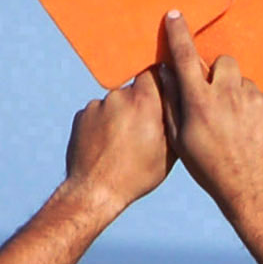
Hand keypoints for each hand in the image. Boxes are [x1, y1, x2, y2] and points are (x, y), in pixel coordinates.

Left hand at [61, 74, 170, 213]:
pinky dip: (105, 125)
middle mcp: (119, 96)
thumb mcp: (170, 151)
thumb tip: (181, 98)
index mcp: (144, 102)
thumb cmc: (138, 174)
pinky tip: (109, 146)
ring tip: (125, 144)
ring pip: (117, 103)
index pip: (155, 73)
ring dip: (122, 116)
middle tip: (146, 130)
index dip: (162, 83)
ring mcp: (97, 105)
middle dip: (142, 105)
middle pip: (136, 90)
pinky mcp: (81, 115)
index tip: (166, 96)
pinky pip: (99, 114)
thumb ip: (176, 119)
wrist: (95, 190)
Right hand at [158, 9, 262, 222]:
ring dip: (241, 98)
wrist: (253, 190)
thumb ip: (172, 102)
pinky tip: (257, 135)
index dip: (179, 34)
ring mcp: (255, 99)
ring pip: (246, 85)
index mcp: (199, 101)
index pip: (185, 58)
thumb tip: (166, 72)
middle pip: (224, 63)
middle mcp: (227, 94)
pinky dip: (260, 113)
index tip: (176, 15)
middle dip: (221, 75)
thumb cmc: (210, 168)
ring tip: (241, 129)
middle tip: (220, 101)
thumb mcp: (182, 139)